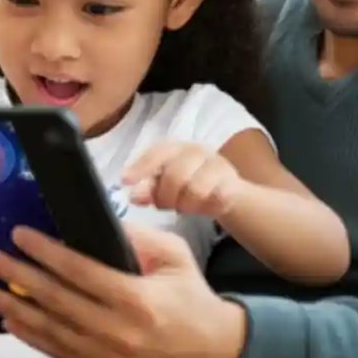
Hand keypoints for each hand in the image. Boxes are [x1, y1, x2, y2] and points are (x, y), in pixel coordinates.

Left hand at [0, 224, 246, 357]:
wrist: (216, 353)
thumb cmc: (193, 298)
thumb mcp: (176, 256)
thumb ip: (138, 238)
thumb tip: (99, 224)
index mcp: (137, 299)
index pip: (79, 271)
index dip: (45, 252)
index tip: (20, 235)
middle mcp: (118, 332)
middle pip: (55, 300)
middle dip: (17, 275)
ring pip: (50, 331)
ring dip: (13, 308)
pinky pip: (59, 354)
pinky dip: (32, 337)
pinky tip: (13, 319)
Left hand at [123, 142, 244, 217]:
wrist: (224, 189)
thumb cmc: (186, 183)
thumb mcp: (163, 186)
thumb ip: (148, 189)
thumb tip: (134, 196)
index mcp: (175, 148)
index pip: (157, 153)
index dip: (141, 167)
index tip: (125, 181)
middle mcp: (196, 151)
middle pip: (175, 174)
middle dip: (166, 197)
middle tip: (164, 207)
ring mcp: (216, 164)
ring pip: (197, 189)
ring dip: (187, 205)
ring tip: (185, 208)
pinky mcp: (232, 181)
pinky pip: (218, 198)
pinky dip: (208, 207)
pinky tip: (204, 209)